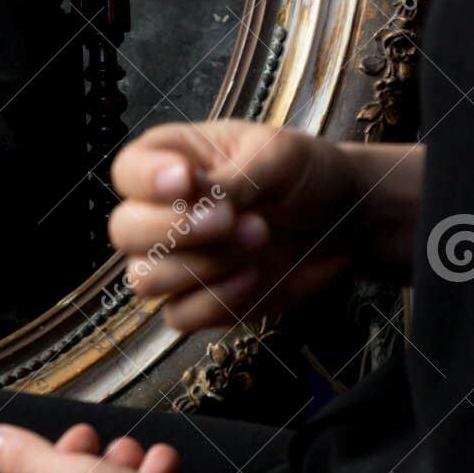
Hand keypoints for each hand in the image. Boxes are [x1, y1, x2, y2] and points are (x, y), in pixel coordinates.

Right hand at [108, 119, 362, 332]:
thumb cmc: (308, 174)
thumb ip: (232, 176)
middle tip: (231, 219)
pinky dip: (216, 300)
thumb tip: (197, 199)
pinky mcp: (201, 301)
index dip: (147, 180)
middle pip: (124, 231)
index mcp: (172, 160)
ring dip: (203, 264)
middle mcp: (164, 211)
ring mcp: (179, 260)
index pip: (128, 171)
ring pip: (145, 279)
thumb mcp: (277, 156)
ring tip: (258, 238)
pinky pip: (179, 316)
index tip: (187, 180)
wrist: (349, 221)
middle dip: (176, 229)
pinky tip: (254, 276)